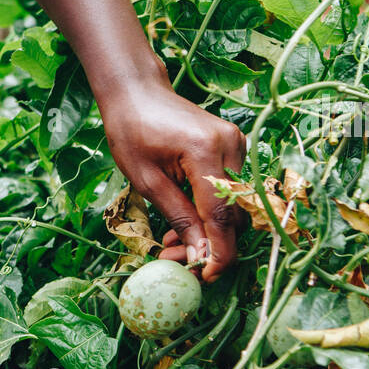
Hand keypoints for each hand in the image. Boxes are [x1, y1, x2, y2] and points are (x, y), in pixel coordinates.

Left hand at [102, 78, 245, 282]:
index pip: (222, 214)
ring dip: (207, 230)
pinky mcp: (233, 147)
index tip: (205, 276)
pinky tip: (184, 221)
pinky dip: (209, 212)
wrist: (137, 92)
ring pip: (233, 205)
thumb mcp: (147, 181)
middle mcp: (231, 145)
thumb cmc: (132, 131)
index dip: (217, 251)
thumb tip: (199, 254)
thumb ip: (178, 218)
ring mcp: (237, 144)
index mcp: (206, 151)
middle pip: (234, 213)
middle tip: (174, 260)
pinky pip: (228, 190)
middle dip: (208, 244)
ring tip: (172, 243)